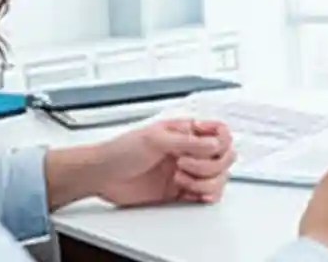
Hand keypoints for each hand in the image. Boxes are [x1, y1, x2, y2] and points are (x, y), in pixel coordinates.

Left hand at [48, 119, 235, 208]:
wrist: (102, 176)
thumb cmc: (121, 150)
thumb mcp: (155, 139)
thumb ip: (188, 142)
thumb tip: (215, 144)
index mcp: (186, 131)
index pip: (220, 132)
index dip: (221, 141)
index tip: (208, 147)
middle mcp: (190, 151)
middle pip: (225, 157)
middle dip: (209, 164)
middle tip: (183, 164)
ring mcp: (188, 172)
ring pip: (219, 178)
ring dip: (203, 181)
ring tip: (179, 178)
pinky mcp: (182, 191)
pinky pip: (207, 195)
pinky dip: (205, 195)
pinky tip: (192, 192)